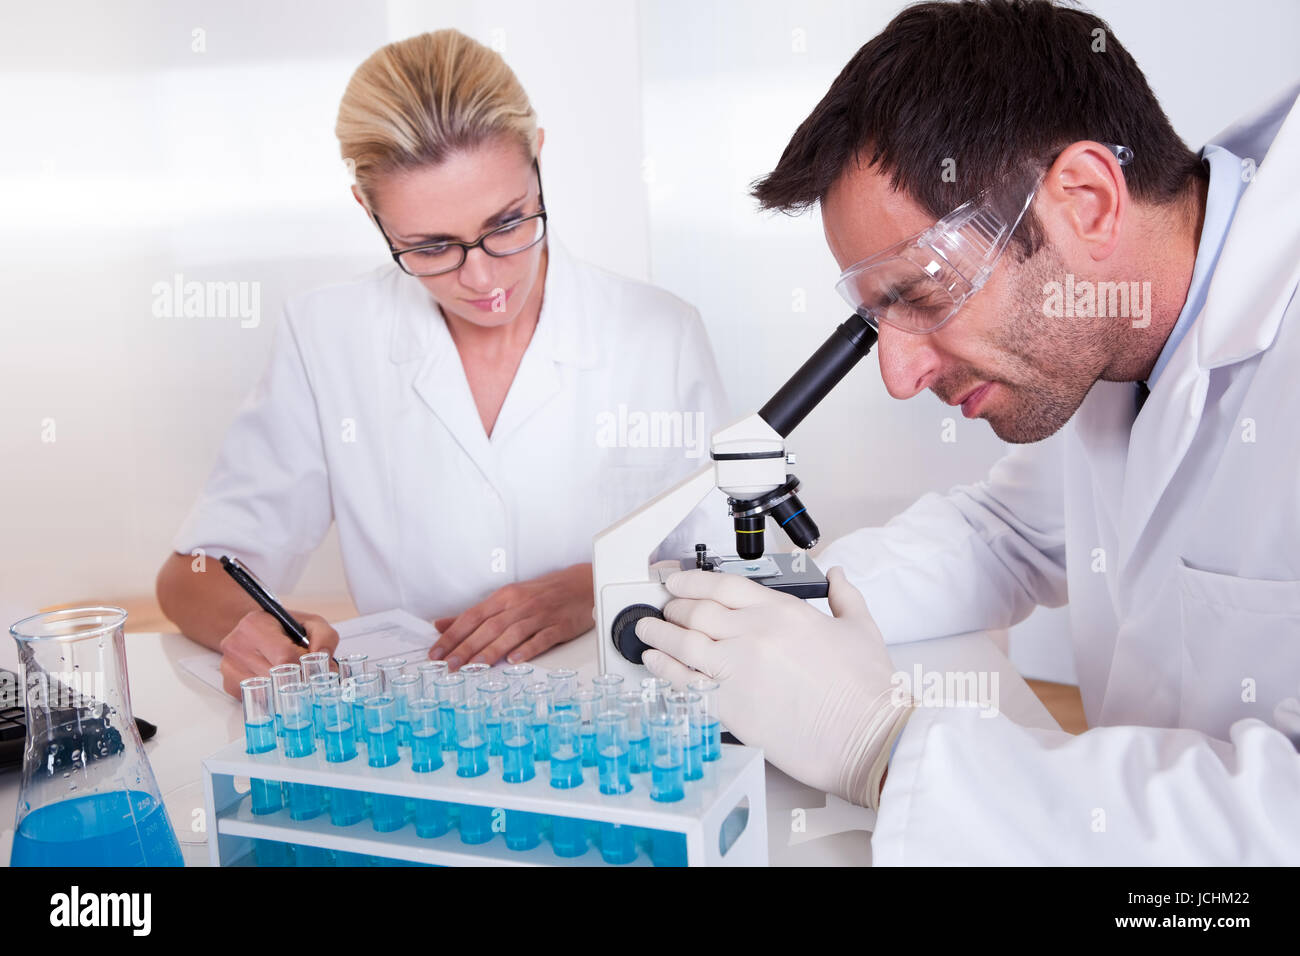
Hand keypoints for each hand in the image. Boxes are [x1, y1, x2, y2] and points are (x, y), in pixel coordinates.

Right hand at [218, 609, 338, 698]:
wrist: (255, 631)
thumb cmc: (285, 628)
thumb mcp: (310, 623)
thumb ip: (324, 637)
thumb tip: (324, 661)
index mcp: (255, 625)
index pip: (285, 656)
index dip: (306, 667)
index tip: (317, 671)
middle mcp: (236, 645)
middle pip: (275, 677)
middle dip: (298, 682)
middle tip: (311, 680)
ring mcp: (229, 667)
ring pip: (266, 692)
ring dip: (287, 692)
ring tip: (297, 681)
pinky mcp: (230, 685)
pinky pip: (257, 700)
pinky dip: (274, 697)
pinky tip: (280, 685)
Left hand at [429, 563, 593, 668]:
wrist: (583, 584)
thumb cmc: (543, 592)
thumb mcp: (507, 597)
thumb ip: (476, 614)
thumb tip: (442, 624)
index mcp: (505, 596)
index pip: (472, 616)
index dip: (453, 635)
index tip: (436, 652)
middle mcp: (520, 604)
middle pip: (488, 627)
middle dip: (466, 648)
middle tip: (449, 666)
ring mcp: (540, 615)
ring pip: (511, 634)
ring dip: (491, 651)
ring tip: (474, 668)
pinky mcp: (559, 626)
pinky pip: (541, 638)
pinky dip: (527, 649)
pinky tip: (514, 660)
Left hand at [636, 566, 913, 809]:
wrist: (866, 737)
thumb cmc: (867, 690)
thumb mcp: (862, 629)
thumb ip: (846, 596)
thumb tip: (838, 575)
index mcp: (783, 611)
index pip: (723, 585)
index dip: (692, 581)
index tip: (676, 582)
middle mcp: (754, 633)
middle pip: (696, 610)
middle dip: (673, 607)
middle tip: (663, 609)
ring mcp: (739, 669)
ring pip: (683, 642)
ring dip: (659, 634)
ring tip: (646, 630)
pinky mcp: (730, 705)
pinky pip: (685, 682)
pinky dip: (664, 670)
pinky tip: (653, 663)